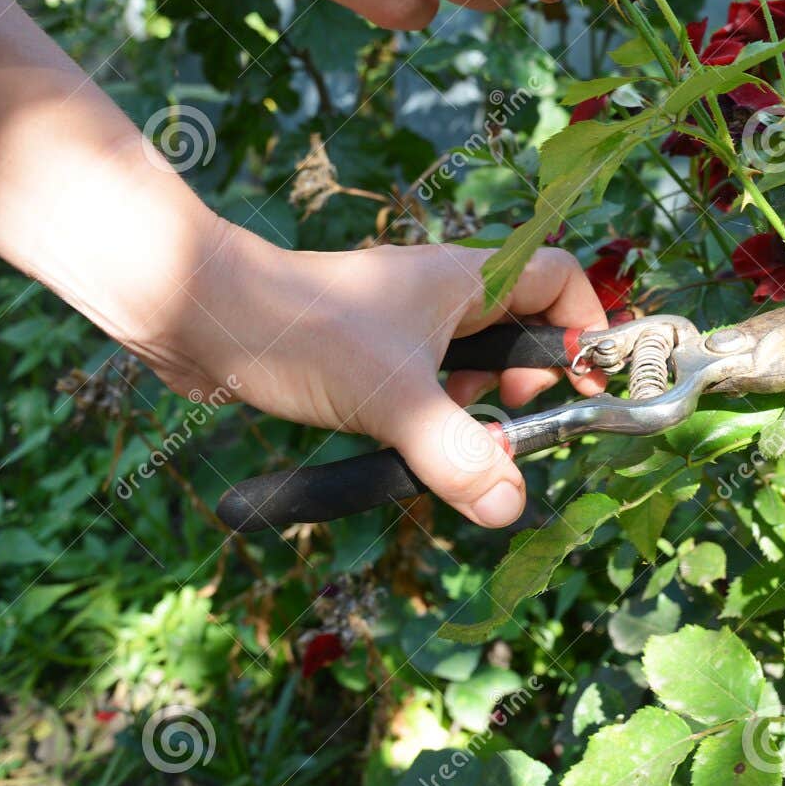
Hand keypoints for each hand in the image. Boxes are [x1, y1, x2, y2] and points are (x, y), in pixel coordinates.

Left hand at [147, 231, 609, 527]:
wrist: (200, 316)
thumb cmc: (302, 330)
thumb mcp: (393, 399)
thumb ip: (458, 454)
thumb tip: (510, 506)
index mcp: (464, 278)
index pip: (559, 282)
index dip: (584, 330)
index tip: (583, 386)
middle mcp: (438, 295)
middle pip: (518, 332)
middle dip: (523, 383)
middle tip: (506, 418)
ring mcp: (398, 324)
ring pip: (467, 367)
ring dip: (469, 409)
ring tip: (448, 437)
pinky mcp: (362, 356)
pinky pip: (420, 387)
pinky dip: (424, 420)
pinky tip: (400, 446)